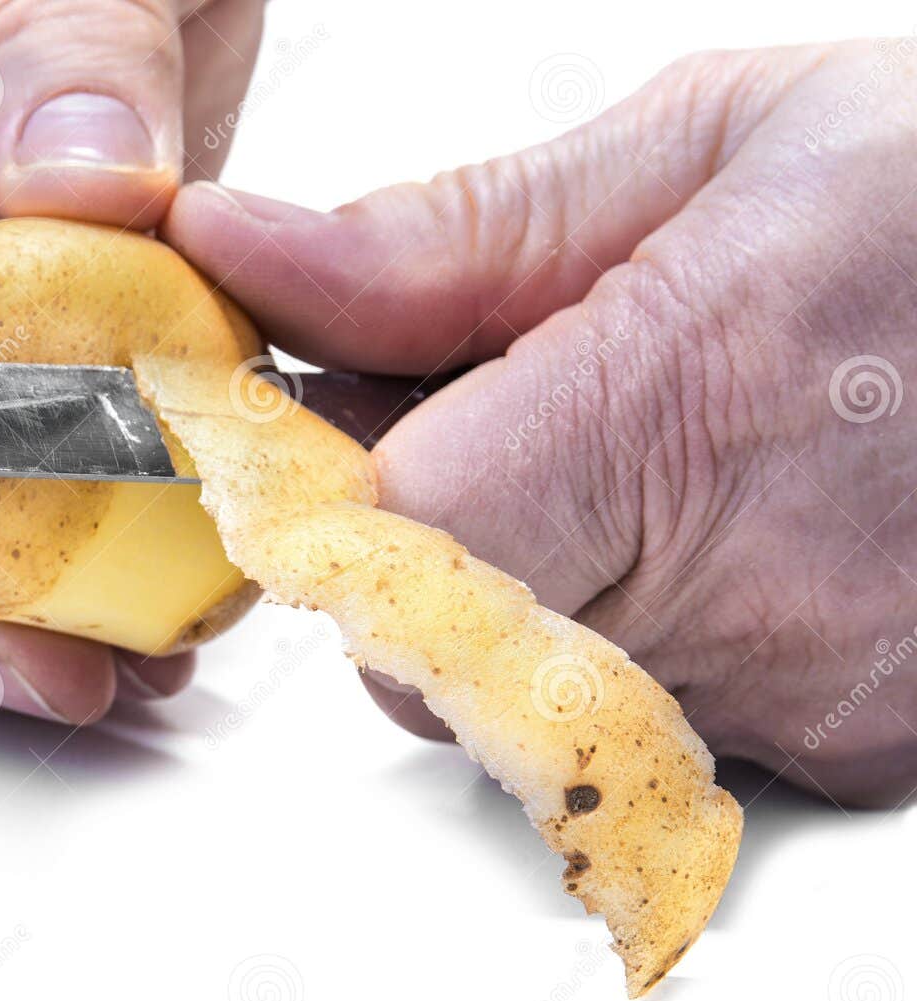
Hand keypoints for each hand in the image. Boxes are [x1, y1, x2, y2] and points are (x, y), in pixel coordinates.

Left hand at [163, 41, 916, 805]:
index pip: (385, 551)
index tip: (325, 438)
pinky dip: (631, 635)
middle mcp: (751, 591)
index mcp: (679, 407)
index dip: (325, 501)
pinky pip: (653, 720)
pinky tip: (707, 534)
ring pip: (531, 699)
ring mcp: (809, 692)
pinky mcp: (854, 746)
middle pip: (433, 650)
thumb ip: (447, 238)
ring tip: (627, 464)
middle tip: (484, 431)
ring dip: (521, 591)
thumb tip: (253, 255)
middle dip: (410, 551)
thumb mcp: (708, 147)